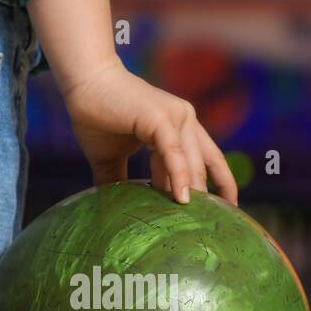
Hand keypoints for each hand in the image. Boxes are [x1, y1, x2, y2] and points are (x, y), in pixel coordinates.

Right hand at [61, 60, 237, 205]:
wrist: (84, 85)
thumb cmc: (97, 116)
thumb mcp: (112, 158)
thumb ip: (120, 181)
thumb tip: (113, 209)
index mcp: (180, 127)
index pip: (209, 159)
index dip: (221, 184)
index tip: (226, 210)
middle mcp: (184, 120)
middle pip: (206, 165)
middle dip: (211, 196)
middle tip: (212, 226)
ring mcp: (175, 117)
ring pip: (192, 162)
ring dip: (195, 192)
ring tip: (197, 221)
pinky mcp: (160, 119)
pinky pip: (174, 153)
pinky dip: (178, 176)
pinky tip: (181, 199)